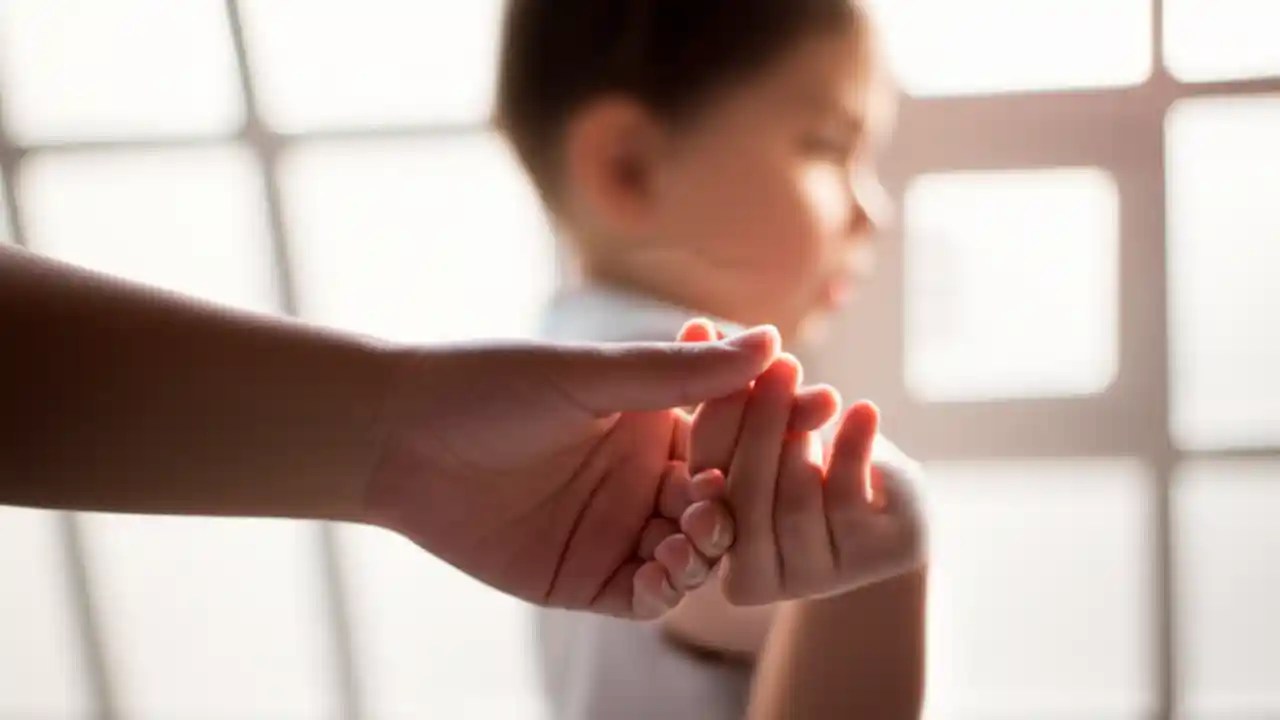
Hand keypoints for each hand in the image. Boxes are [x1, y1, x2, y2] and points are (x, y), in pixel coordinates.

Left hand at [359, 329, 785, 617]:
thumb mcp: (588, 376)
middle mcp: (643, 476)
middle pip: (725, 496)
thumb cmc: (489, 386)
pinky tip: (670, 563)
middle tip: (765, 485)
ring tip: (699, 525)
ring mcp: (618, 529)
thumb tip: (769, 339)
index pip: (732, 429)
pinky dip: (669, 585)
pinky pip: (648, 593)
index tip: (818, 406)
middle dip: (751, 493)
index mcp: (651, 421)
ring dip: (711, 541)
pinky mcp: (585, 578)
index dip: (772, 422)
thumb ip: (678, 373)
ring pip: (696, 550)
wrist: (398, 438)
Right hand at [678, 322, 926, 604]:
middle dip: (761, 420)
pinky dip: (853, 447)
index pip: (701, 478)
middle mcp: (749, 570)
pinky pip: (848, 500)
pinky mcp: (865, 563)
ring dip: (805, 434)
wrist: (893, 515)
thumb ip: (732, 390)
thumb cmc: (815, 463)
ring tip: (819, 387)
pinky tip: (864, 410)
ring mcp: (809, 575)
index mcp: (712, 538)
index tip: (729, 364)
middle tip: (780, 364)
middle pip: (744, 491)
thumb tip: (701, 326)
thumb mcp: (771, 426)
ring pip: (794, 500)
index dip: (715, 420)